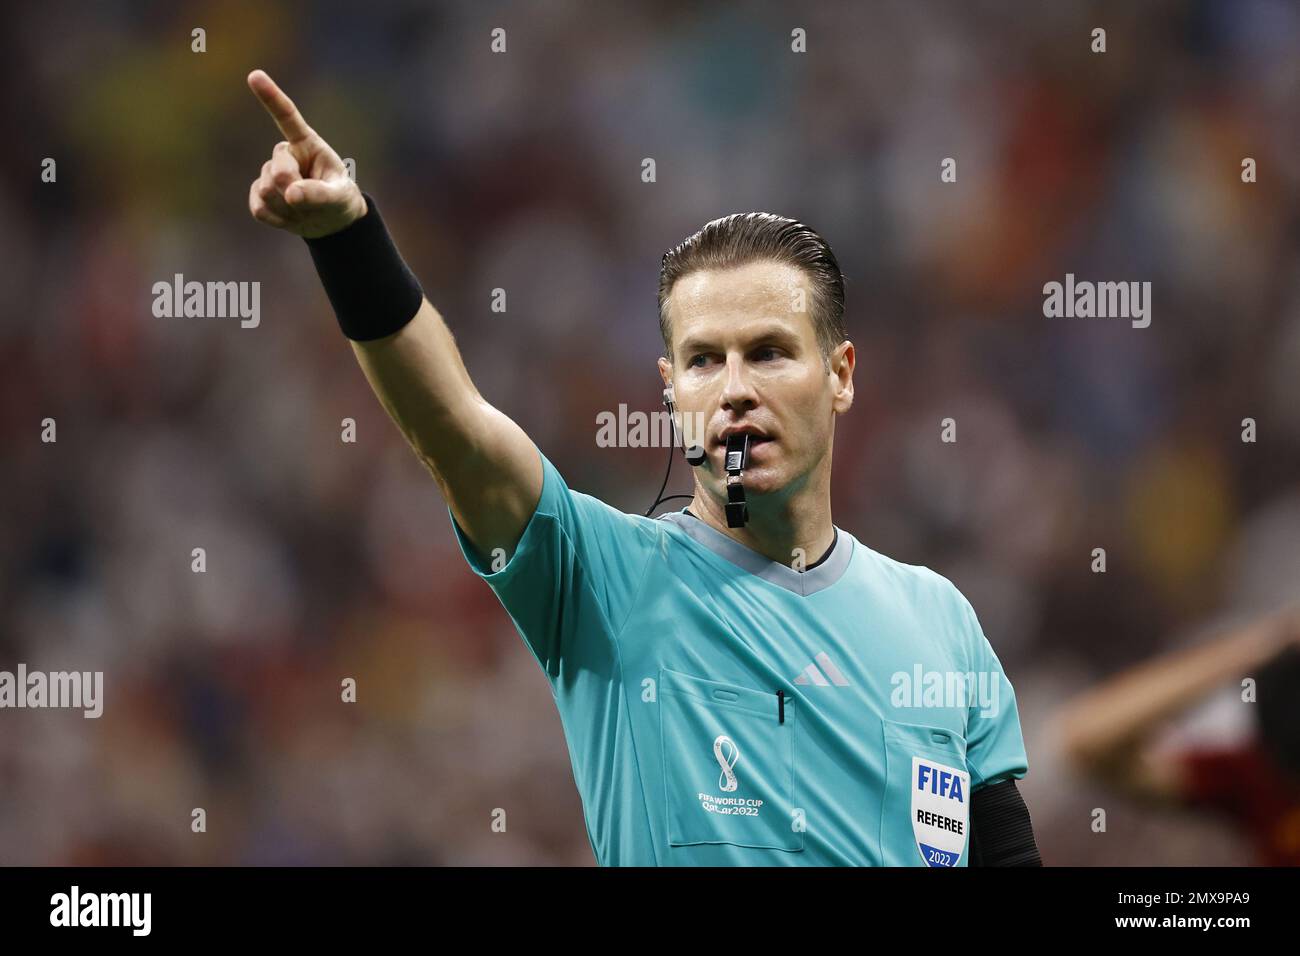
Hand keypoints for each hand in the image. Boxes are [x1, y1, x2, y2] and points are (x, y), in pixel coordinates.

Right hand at [246, 70, 366, 238]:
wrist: (329, 221)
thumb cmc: (338, 199)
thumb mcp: (339, 197)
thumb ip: (319, 194)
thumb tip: (290, 194)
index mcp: (306, 144)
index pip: (287, 117)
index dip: (271, 96)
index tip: (254, 75)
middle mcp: (284, 154)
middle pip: (277, 173)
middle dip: (293, 193)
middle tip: (310, 201)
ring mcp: (268, 174)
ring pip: (266, 193)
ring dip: (289, 209)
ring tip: (304, 208)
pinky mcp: (258, 195)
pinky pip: (259, 209)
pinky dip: (278, 220)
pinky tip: (291, 217)